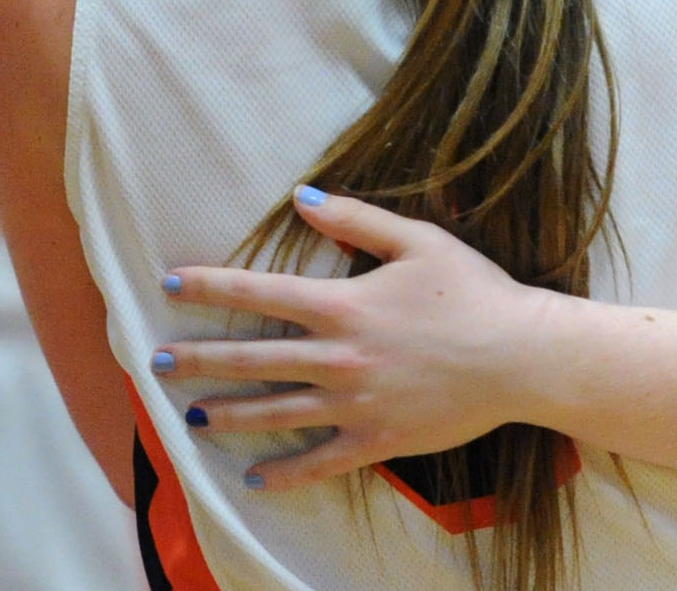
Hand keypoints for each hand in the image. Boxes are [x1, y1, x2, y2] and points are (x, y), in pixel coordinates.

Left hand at [157, 189, 540, 491]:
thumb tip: (302, 197)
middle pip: (252, 356)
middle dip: (198, 357)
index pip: (259, 291)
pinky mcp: (376, 439)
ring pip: (273, 412)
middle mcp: (338, 355)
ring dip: (226, 414)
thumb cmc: (473, 291)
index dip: (210, 285)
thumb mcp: (417, 240)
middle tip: (156, 361)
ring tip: (189, 417)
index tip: (170, 283)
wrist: (520, 356)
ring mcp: (354, 403)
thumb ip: (356, 219)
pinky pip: (318, 462)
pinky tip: (252, 479)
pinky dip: (282, 473)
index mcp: (343, 303)